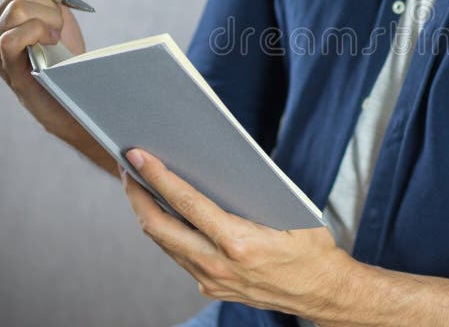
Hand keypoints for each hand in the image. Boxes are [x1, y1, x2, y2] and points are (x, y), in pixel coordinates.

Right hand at [0, 0, 85, 137]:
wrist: (71, 87)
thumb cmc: (60, 50)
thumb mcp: (52, 8)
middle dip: (51, 0)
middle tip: (60, 22)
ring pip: (18, 6)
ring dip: (50, 18)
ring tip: (56, 35)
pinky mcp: (2, 65)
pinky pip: (15, 32)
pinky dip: (41, 32)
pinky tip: (52, 43)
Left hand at [121, 148, 352, 319]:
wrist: (322, 292)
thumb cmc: (311, 248)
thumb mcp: (289, 213)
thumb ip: (252, 196)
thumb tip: (218, 167)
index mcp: (238, 242)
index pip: (185, 203)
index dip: (157, 177)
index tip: (138, 156)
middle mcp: (218, 265)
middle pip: (159, 228)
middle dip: (136, 195)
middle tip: (127, 168)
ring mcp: (211, 280)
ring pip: (165, 244)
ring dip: (148, 214)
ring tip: (140, 187)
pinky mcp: (212, 288)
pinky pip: (180, 256)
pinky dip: (169, 232)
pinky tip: (167, 215)